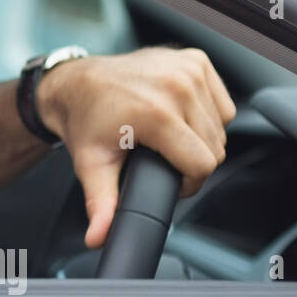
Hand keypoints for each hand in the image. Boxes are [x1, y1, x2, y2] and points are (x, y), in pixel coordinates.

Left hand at [34, 46, 237, 248]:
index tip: (167, 176)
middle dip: (191, 160)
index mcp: (156, 113)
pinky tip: (178, 115)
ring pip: (221, 126)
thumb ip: (102, 205)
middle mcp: (176, 86)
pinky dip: (206, 113)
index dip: (187, 181)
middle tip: (160, 155)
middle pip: (215, 148)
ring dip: (200, 136)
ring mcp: (187, 68)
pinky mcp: (195, 59)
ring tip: (166, 135)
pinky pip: (221, 102)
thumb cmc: (84, 120)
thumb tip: (99, 237)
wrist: (75, 83)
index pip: (203, 165)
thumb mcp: (91, 165)